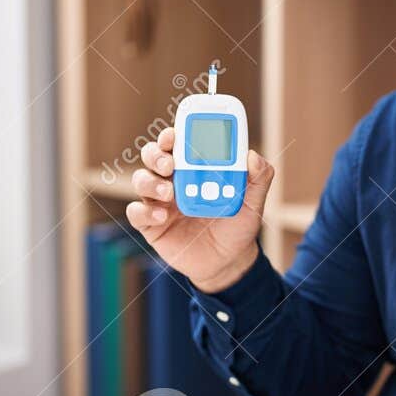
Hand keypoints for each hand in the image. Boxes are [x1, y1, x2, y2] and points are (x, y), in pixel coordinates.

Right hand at [126, 126, 273, 291]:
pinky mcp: (151, 225)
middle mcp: (172, 179)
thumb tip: (253, 156)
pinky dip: (145, 210)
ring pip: (141, 180)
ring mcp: (159, 201)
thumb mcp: (253, 202)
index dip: (172, 135)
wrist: (229, 261)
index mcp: (194, 168)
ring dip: (150, 181)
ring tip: (168, 192)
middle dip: (156, 154)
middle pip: (153, 155)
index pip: (178, 143)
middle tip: (169, 163)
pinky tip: (162, 216)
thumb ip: (259, 178)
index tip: (174, 134)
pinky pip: (137, 212)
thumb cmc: (238, 225)